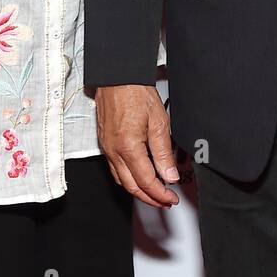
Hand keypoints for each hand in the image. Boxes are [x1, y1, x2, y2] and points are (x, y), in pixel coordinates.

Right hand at [96, 84, 179, 208]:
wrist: (117, 76)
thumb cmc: (135, 92)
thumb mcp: (158, 122)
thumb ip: (163, 152)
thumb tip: (170, 176)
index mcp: (128, 147)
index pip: (146, 182)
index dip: (160, 195)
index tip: (172, 198)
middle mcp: (114, 151)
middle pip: (131, 187)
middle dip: (150, 198)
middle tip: (165, 201)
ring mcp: (107, 147)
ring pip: (121, 180)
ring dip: (138, 190)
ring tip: (155, 191)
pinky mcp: (104, 142)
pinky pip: (114, 169)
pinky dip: (128, 178)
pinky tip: (138, 175)